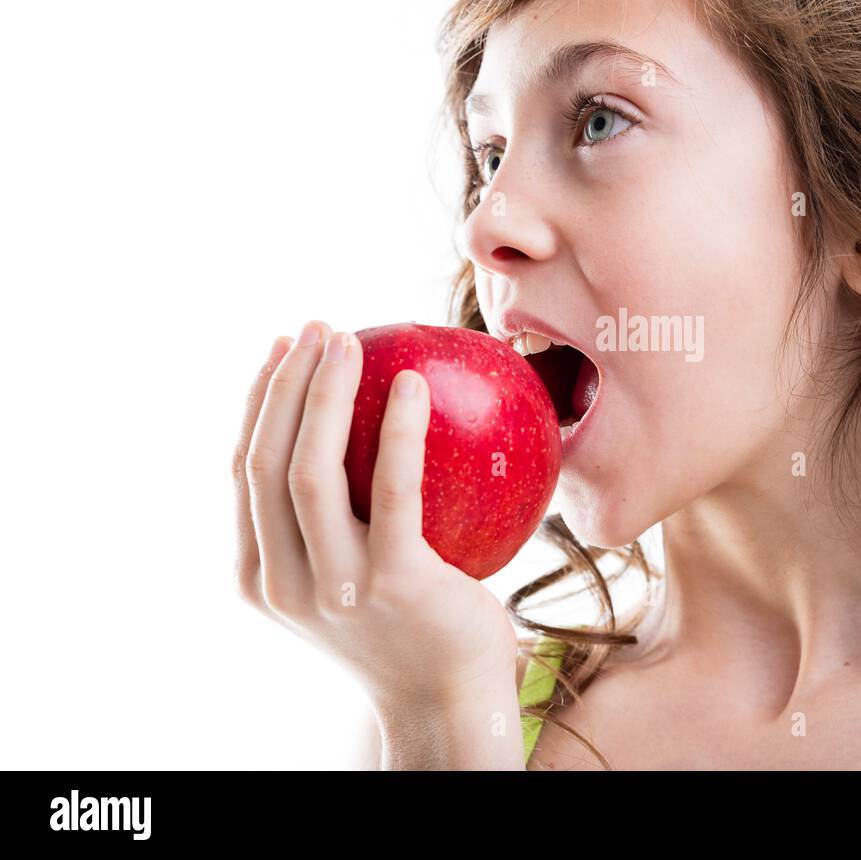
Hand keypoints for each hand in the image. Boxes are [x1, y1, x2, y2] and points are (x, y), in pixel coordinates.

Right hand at [231, 320, 519, 710]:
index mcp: (261, 577)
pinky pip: (394, 490)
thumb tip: (358, 428)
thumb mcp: (347, 581)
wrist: (448, 701)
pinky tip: (415, 384)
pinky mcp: (394, 582)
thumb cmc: (410, 629)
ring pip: (309, 470)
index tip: (282, 347)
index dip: (258, 402)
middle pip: (265, 461)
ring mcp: (335, 586)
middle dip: (283, 383)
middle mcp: (285, 583)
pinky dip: (399, 430)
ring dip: (324, 393)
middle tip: (317, 327)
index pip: (245, 471)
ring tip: (350, 340)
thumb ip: (334, 524)